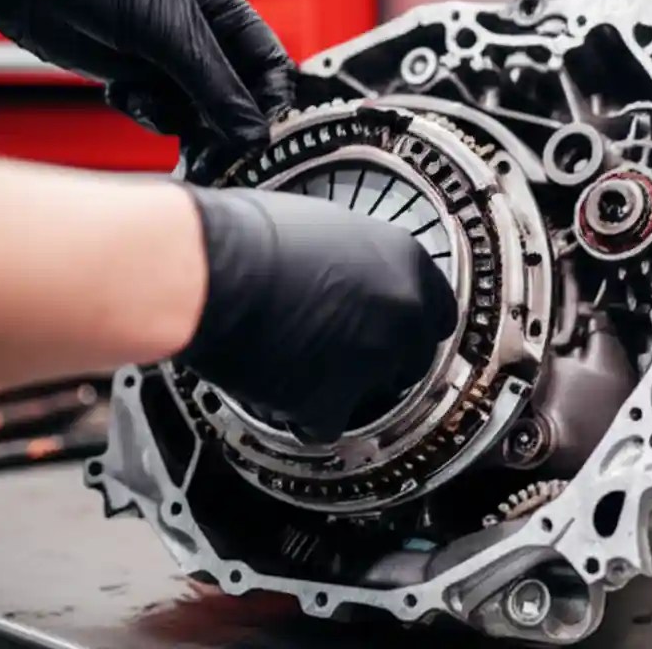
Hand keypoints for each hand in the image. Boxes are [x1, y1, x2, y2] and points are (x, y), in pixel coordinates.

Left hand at [0, 0, 291, 173]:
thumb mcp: (169, 33)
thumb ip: (216, 87)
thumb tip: (254, 135)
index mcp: (225, 8)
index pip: (271, 66)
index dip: (269, 104)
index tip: (255, 135)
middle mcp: (204, 35)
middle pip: (237, 98)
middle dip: (223, 125)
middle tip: (211, 151)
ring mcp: (171, 59)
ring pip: (201, 113)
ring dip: (179, 122)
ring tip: (150, 107)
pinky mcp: (141, 78)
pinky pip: (164, 115)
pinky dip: (148, 114)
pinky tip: (124, 94)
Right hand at [178, 188, 458, 441]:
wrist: (211, 272)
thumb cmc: (253, 236)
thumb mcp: (331, 228)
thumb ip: (364, 261)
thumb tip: (361, 276)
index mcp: (408, 265)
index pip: (439, 313)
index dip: (411, 324)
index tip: (392, 328)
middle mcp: (403, 315)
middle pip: (414, 359)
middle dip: (382, 359)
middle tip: (340, 348)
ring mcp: (373, 362)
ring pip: (374, 393)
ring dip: (346, 387)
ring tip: (302, 363)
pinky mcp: (333, 402)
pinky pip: (328, 424)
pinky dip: (305, 415)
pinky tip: (280, 388)